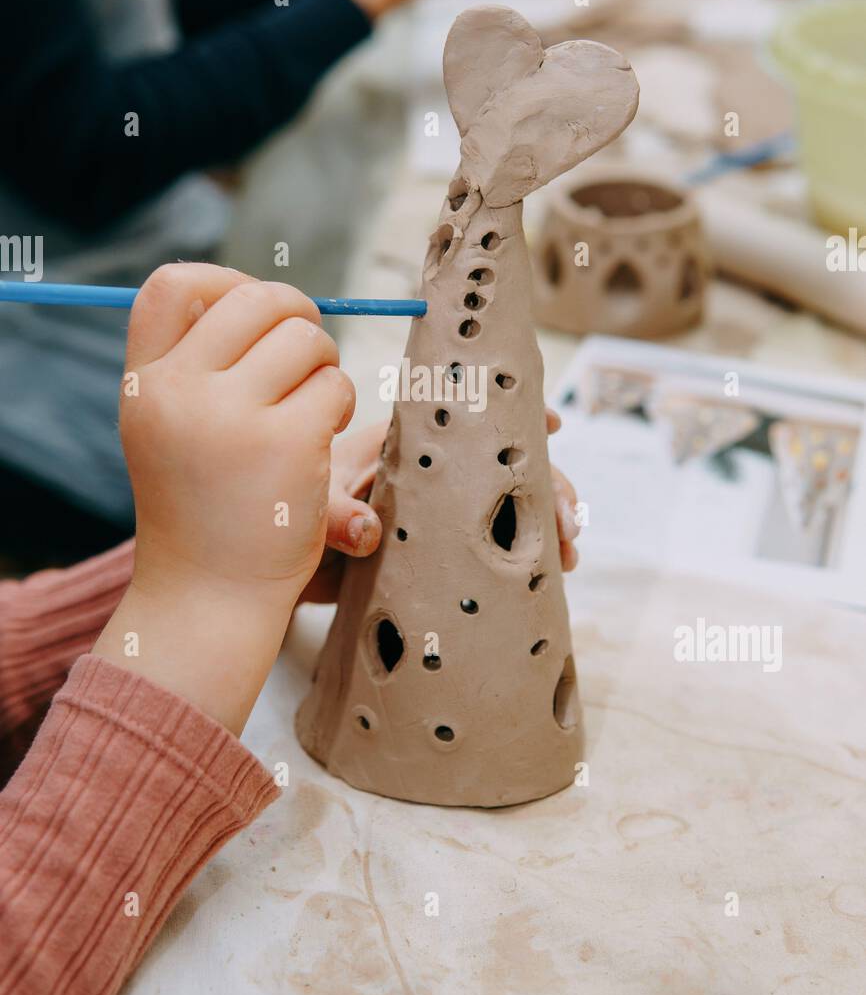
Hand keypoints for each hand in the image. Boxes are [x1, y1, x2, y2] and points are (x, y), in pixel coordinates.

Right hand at [95, 265, 354, 732]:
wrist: (209, 598)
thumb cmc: (202, 507)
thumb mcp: (169, 429)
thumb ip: (198, 365)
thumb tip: (266, 296)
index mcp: (145, 383)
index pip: (174, 285)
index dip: (226, 282)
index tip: (256, 315)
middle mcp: (179, 392)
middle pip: (258, 299)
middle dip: (298, 318)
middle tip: (306, 359)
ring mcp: (231, 416)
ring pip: (306, 339)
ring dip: (324, 367)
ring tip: (310, 412)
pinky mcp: (287, 442)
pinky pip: (335, 386)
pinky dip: (340, 407)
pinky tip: (320, 444)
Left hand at [301, 409, 579, 603]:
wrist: (275, 568)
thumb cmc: (288, 516)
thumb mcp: (309, 509)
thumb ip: (336, 517)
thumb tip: (371, 532)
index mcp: (404, 447)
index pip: (467, 419)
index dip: (514, 418)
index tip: (552, 423)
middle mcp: (433, 477)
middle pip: (504, 469)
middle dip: (547, 487)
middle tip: (568, 521)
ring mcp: (442, 516)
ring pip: (509, 509)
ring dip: (546, 526)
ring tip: (568, 556)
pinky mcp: (443, 554)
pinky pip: (495, 548)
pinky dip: (528, 558)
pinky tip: (553, 576)